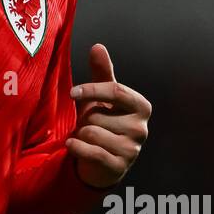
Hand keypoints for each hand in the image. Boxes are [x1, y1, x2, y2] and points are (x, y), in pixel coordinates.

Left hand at [66, 43, 151, 188]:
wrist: (101, 160)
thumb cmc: (103, 122)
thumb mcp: (101, 97)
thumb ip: (101, 72)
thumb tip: (98, 46)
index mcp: (141, 106)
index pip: (117, 91)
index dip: (93, 90)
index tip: (72, 92)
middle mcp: (141, 128)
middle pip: (99, 114)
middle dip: (86, 119)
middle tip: (90, 125)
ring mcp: (132, 149)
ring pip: (92, 133)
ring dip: (81, 134)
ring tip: (87, 137)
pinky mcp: (119, 167)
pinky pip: (91, 151)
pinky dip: (76, 147)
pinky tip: (73, 145)